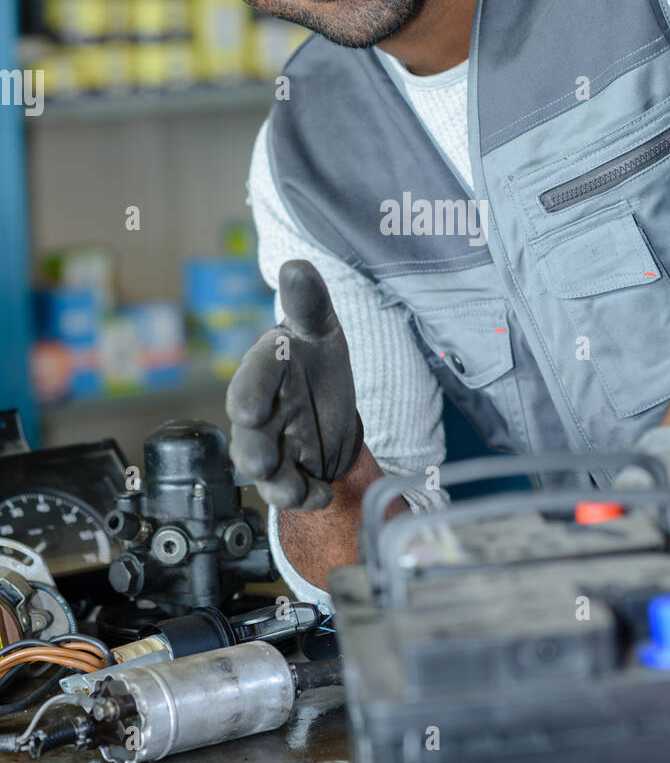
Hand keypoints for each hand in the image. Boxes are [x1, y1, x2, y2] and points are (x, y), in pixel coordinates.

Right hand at [225, 260, 363, 511]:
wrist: (329, 398)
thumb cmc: (315, 356)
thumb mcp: (320, 328)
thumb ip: (308, 301)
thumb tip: (296, 266)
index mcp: (264, 369)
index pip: (251, 381)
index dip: (249, 395)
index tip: (250, 410)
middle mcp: (261, 409)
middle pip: (248, 434)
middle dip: (253, 451)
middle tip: (263, 463)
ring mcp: (273, 442)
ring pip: (264, 470)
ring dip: (278, 484)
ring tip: (296, 490)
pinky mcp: (290, 469)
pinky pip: (290, 489)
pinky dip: (305, 496)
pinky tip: (321, 494)